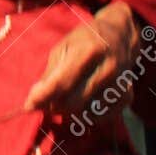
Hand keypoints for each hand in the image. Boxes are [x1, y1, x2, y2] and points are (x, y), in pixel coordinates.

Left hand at [24, 2, 139, 114]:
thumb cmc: (84, 40)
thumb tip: (35, 100)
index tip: (28, 106)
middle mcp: (107, 68)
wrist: (119, 37)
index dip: (43, 97)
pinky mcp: (127, 97)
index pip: (62, 82)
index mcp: (88, 51)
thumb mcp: (63, 47)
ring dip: (69, 111)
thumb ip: (50, 73)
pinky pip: (100, 117)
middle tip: (46, 102)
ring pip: (86, 113)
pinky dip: (86, 113)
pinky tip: (84, 99)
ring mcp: (120, 84)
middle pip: (73, 102)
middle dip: (54, 106)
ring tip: (66, 96)